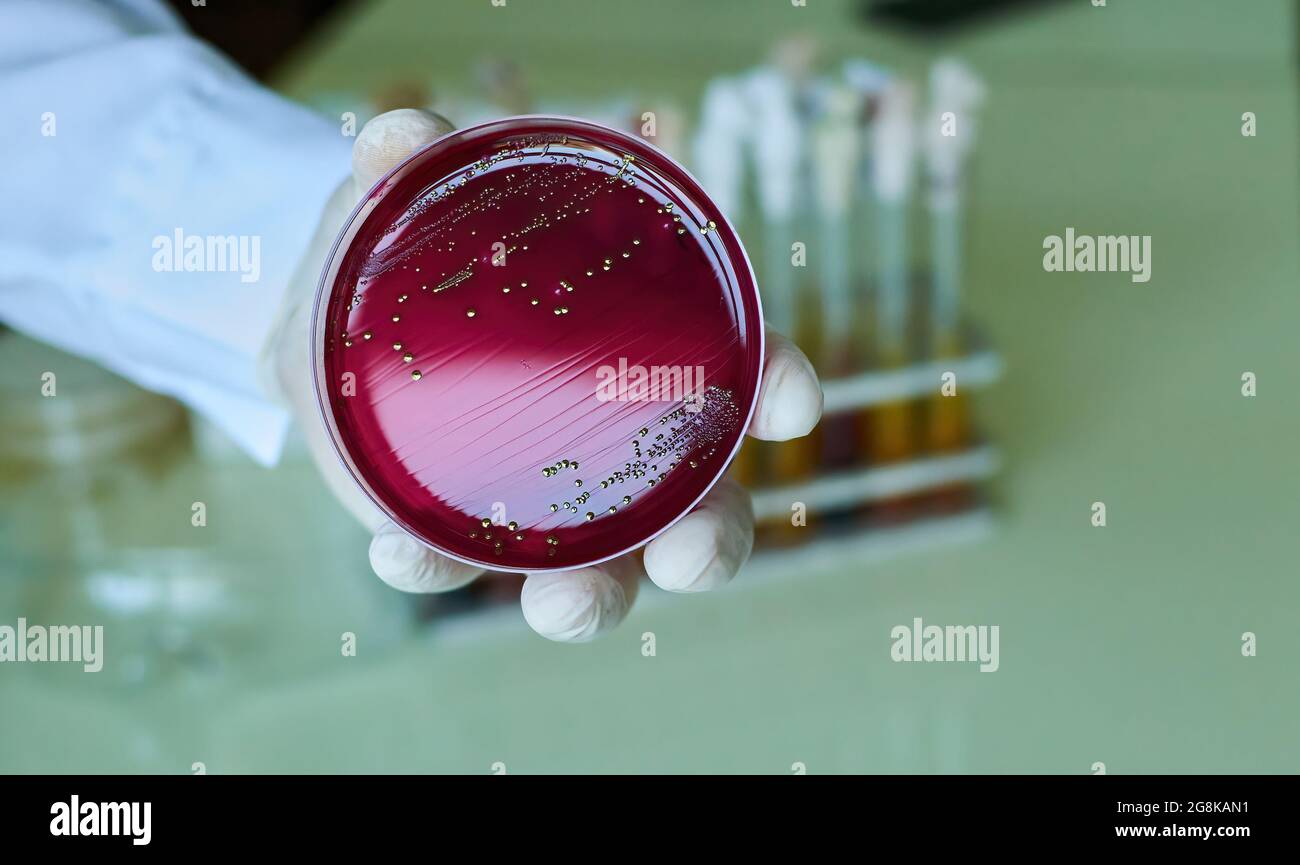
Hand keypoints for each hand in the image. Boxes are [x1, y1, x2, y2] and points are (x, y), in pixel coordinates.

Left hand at [261, 109, 822, 641]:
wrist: (341, 311)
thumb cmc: (433, 245)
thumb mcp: (430, 196)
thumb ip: (417, 161)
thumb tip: (396, 137)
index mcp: (654, 350)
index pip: (747, 372)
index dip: (782, 387)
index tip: (794, 405)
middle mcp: (626, 441)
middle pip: (703, 508)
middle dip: (712, 542)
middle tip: (691, 554)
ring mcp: (555, 498)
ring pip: (604, 571)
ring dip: (594, 599)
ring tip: (560, 607)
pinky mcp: (471, 529)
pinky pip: (466, 566)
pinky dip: (437, 566)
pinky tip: (402, 555)